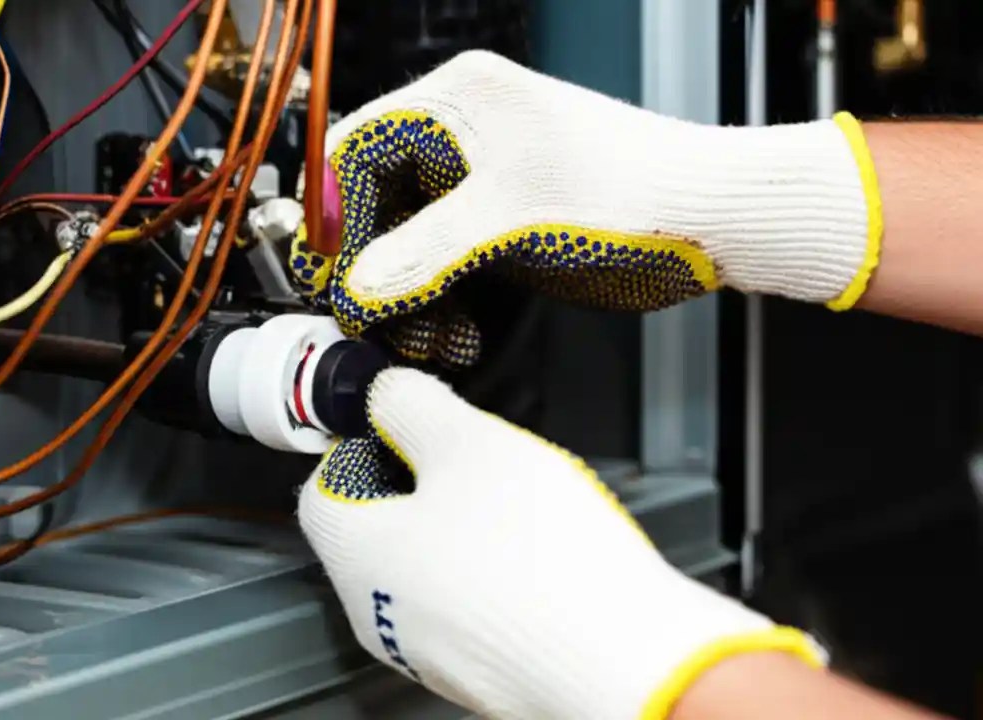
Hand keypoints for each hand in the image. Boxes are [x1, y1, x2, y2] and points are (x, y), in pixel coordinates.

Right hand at [290, 51, 879, 366]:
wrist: (709, 217)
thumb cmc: (634, 187)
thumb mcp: (513, 218)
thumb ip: (424, 252)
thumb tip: (357, 286)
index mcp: (460, 100)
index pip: (358, 150)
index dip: (334, 215)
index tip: (331, 273)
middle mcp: (464, 133)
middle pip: (377, 200)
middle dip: (373, 267)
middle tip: (370, 318)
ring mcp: (484, 180)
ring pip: (409, 239)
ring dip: (406, 294)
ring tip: (419, 337)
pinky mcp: (502, 221)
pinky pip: (445, 262)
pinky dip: (439, 300)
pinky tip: (450, 334)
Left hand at [298, 368, 822, 718]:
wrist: (624, 661)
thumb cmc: (544, 562)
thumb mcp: (469, 441)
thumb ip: (412, 405)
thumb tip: (386, 392)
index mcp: (356, 554)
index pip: (322, 487)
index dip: (360, 444)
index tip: (402, 425)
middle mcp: (376, 612)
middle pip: (374, 528)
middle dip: (420, 484)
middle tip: (473, 462)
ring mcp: (425, 650)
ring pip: (424, 566)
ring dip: (459, 528)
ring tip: (516, 511)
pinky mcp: (476, 671)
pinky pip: (466, 605)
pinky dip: (491, 574)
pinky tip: (539, 559)